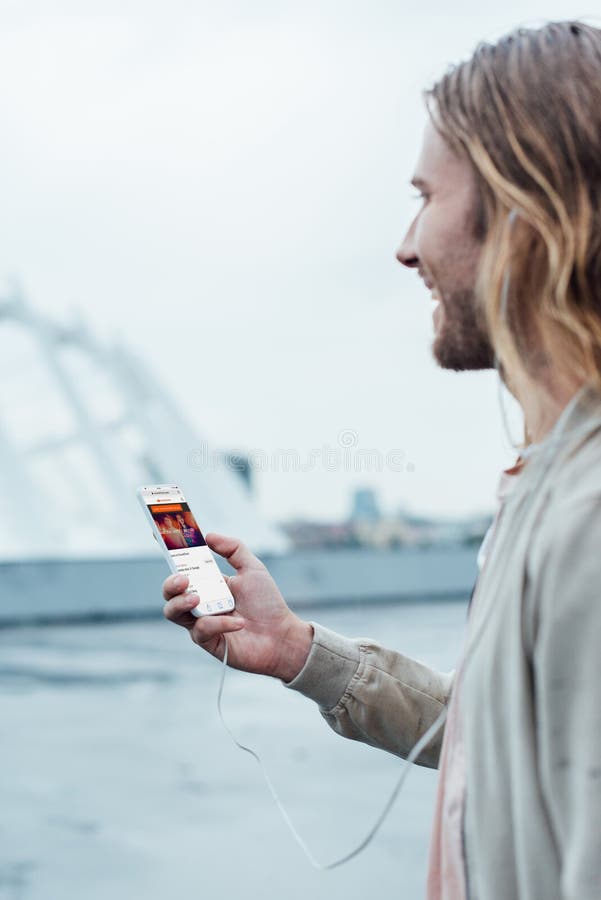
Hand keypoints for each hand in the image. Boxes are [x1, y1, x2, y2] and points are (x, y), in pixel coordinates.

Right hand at [162, 532, 312, 681]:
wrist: (282, 636)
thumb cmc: (267, 604)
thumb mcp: (252, 569)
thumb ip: (233, 549)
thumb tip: (208, 535)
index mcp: (208, 584)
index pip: (182, 568)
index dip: (170, 554)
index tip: (159, 535)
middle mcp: (200, 603)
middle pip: (169, 592)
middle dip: (170, 583)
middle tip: (183, 579)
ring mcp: (201, 623)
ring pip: (173, 612)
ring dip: (180, 603)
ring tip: (197, 597)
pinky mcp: (208, 642)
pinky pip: (201, 630)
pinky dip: (219, 623)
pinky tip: (238, 622)